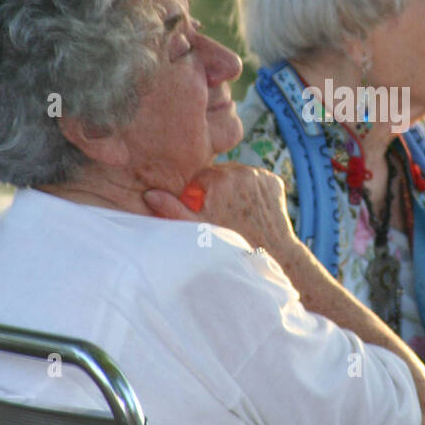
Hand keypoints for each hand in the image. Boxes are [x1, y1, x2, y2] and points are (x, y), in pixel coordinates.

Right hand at [143, 163, 303, 263]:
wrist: (272, 254)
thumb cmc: (231, 243)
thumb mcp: (196, 229)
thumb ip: (172, 209)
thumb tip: (150, 194)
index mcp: (219, 178)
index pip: (201, 177)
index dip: (200, 194)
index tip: (204, 210)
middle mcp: (241, 171)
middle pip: (221, 174)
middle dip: (217, 190)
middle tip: (220, 213)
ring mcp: (260, 175)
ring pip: (239, 175)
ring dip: (235, 188)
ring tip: (235, 212)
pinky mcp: (275, 181)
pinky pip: (257, 180)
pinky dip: (253, 190)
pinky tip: (250, 208)